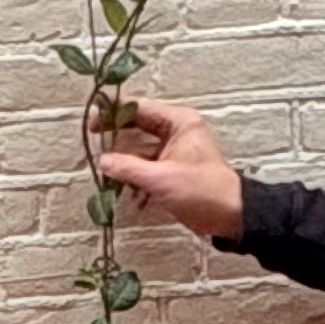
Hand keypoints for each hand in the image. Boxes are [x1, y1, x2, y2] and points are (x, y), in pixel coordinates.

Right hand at [92, 94, 247, 241]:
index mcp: (179, 122)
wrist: (231, 215)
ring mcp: (177, 149)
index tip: (93, 123)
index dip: (114, 113)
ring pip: (142, 149)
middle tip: (94, 145)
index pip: (140, 108)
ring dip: (127, 164)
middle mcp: (178, 130)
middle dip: (117, 140)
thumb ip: (127, 167)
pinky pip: (150, 166)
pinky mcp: (176, 168)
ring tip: (110, 176)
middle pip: (139, 126)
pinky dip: (139, 179)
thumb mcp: (160, 179)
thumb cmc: (201, 191)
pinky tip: (132, 197)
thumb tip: (102, 160)